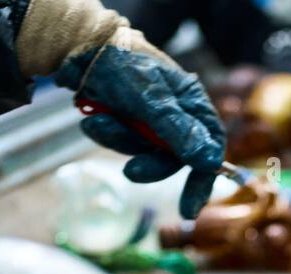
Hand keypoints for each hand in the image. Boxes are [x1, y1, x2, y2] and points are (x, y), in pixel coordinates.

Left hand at [57, 29, 225, 219]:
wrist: (81, 49)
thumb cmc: (123, 65)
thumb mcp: (151, 99)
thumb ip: (177, 131)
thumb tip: (209, 161)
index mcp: (192, 103)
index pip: (210, 146)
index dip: (202, 178)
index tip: (190, 207)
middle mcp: (177, 114)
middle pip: (174, 158)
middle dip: (150, 165)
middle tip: (131, 172)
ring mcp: (152, 121)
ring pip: (144, 152)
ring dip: (120, 141)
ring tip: (99, 122)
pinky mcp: (129, 124)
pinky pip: (123, 143)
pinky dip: (107, 134)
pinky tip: (94, 119)